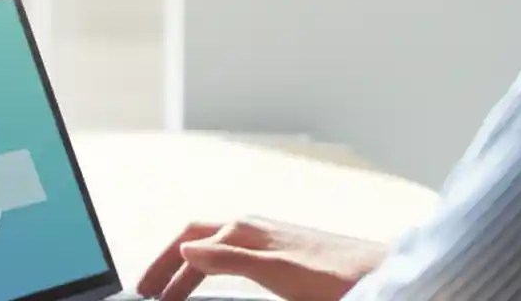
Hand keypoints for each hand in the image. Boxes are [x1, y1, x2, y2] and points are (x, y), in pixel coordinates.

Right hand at [136, 216, 387, 300]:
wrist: (378, 272)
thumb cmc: (332, 275)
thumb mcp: (276, 271)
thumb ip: (230, 257)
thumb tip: (186, 247)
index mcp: (245, 229)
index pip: (187, 241)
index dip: (161, 265)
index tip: (142, 292)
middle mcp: (253, 227)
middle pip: (197, 239)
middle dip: (169, 263)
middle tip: (148, 293)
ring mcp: (268, 237)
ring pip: (214, 245)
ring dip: (189, 265)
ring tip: (173, 290)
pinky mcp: (282, 251)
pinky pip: (233, 253)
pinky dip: (212, 265)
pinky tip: (216, 278)